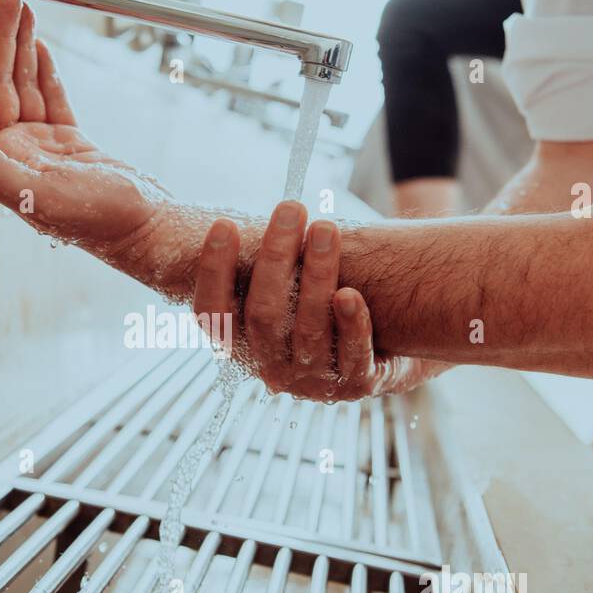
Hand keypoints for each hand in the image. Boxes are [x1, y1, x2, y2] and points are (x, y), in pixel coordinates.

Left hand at [0, 0, 171, 245]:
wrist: (146, 229)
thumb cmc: (100, 222)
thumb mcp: (42, 196)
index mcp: (0, 165)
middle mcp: (13, 153)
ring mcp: (40, 146)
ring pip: (19, 85)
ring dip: (18, 45)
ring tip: (20, 7)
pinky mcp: (67, 143)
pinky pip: (47, 98)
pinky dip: (43, 70)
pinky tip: (39, 45)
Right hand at [193, 201, 381, 400]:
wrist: (379, 358)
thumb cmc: (316, 309)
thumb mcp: (282, 293)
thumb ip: (263, 267)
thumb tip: (238, 215)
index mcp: (242, 343)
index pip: (213, 313)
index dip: (213, 272)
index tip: (223, 225)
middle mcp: (270, 366)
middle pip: (263, 314)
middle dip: (276, 256)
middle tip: (291, 208)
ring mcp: (312, 380)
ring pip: (308, 329)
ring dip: (316, 276)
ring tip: (326, 229)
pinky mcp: (354, 384)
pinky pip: (352, 355)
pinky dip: (351, 324)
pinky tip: (349, 294)